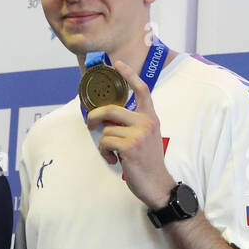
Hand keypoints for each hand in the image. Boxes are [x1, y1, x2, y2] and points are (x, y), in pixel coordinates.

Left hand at [84, 60, 174, 210]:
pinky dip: (104, 153)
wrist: (157, 184)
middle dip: (95, 117)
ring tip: (113, 154)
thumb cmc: (147, 162)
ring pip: (106, 130)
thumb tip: (106, 118)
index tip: (118, 63)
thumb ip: (131, 124)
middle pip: (111, 109)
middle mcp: (146, 122)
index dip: (130, 75)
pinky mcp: (131, 147)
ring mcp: (139, 134)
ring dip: (103, 144)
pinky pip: (105, 142)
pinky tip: (114, 160)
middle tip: (90, 124)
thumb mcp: (144, 138)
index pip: (142, 90)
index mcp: (150, 117)